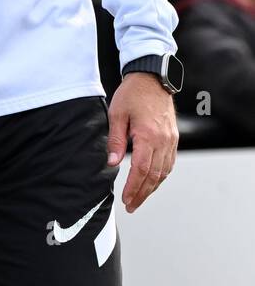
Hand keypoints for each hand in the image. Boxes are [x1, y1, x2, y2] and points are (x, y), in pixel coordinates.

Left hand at [107, 73, 178, 213]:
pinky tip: (152, 181)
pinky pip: (169, 163)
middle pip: (154, 176)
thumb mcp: (117, 114)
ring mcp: (171, 140)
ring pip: (164, 172)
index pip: (141, 170)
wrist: (152, 79)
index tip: (126, 200)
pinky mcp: (173, 138)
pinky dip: (160, 176)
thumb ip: (115, 140)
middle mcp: (163, 141)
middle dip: (142, 193)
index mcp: (148, 136)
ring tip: (140, 198)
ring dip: (152, 187)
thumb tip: (111, 163)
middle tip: (132, 206)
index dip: (134, 187)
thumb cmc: (132, 94)